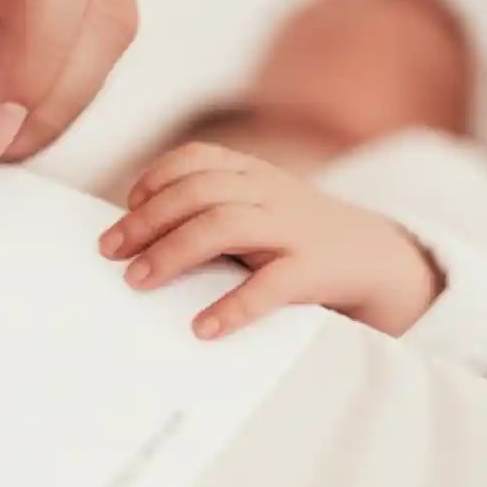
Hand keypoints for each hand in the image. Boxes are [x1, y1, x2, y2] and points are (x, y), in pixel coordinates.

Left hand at [99, 143, 441, 339]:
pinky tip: (204, 327)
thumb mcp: (256, 209)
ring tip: (139, 281)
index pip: (197, 159)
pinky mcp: (314, 269)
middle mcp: (270, 192)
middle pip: (199, 191)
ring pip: (225, 224)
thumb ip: (208, 212)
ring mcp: (292, 228)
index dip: (156, 180)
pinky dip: (234, 306)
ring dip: (174, 252)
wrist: (376, 257)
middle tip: (111, 252)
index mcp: (253, 173)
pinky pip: (271, 286)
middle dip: (148, 220)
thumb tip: (133, 239)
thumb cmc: (293, 238)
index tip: (127, 208)